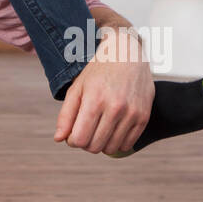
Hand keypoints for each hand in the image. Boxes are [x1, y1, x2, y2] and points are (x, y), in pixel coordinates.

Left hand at [54, 25, 154, 155]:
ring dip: (101, 144)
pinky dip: (117, 143)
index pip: (79, 139)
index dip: (72, 140)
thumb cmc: (99, 70)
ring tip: (98, 130)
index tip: (73, 133)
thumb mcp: (78, 87)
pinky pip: (127, 144)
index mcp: (94, 99)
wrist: (127, 53)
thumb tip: (58, 139)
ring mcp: (131, 113)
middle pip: (94, 146)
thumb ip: (66, 115)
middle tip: (85, 131)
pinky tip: (112, 130)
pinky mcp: (144, 117)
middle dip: (85, 143)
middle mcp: (115, 108)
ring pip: (111, 148)